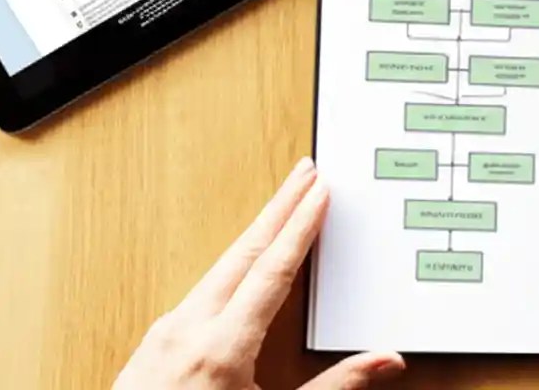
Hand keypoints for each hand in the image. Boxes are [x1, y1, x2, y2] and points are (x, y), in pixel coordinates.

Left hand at [114, 158, 404, 389]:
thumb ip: (334, 387)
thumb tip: (386, 360)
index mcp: (222, 349)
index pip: (271, 270)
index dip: (300, 226)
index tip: (319, 190)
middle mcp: (187, 331)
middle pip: (241, 252)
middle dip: (277, 208)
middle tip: (304, 171)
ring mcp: (163, 335)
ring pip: (217, 268)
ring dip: (253, 234)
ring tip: (280, 209)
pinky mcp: (151, 346)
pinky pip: (198, 291)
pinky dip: (228, 266)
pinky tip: (238, 266)